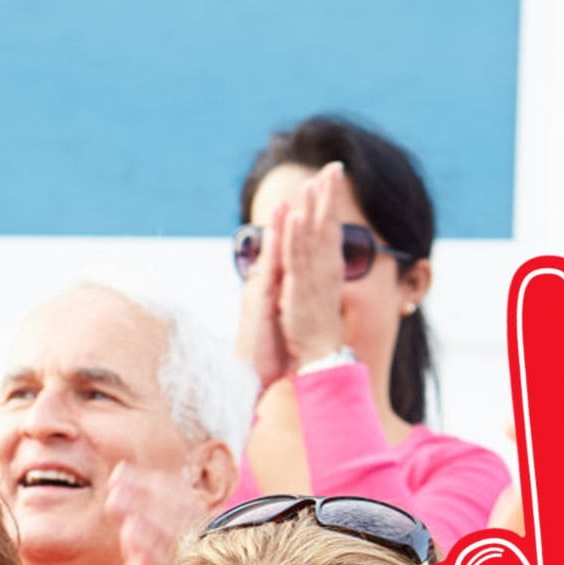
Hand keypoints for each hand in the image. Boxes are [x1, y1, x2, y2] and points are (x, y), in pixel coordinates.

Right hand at [235, 198, 291, 391]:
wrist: (253, 378)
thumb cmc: (269, 353)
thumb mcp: (280, 319)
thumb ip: (283, 300)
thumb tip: (289, 288)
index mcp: (272, 287)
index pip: (286, 252)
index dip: (297, 227)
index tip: (311, 201)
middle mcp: (264, 286)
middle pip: (278, 245)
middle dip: (289, 216)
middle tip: (307, 186)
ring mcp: (259, 294)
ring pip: (271, 255)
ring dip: (277, 227)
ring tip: (286, 200)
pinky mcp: (258, 305)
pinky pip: (268, 274)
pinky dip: (273, 254)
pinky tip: (279, 237)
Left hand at [278, 160, 348, 367]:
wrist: (320, 359)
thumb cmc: (319, 333)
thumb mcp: (321, 297)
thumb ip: (322, 275)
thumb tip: (326, 258)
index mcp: (329, 270)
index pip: (332, 230)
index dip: (332, 203)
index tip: (334, 176)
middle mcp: (325, 271)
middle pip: (328, 226)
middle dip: (330, 196)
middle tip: (334, 167)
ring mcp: (312, 280)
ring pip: (312, 238)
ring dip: (312, 208)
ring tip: (313, 181)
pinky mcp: (298, 291)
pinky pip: (297, 259)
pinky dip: (296, 237)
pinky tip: (294, 216)